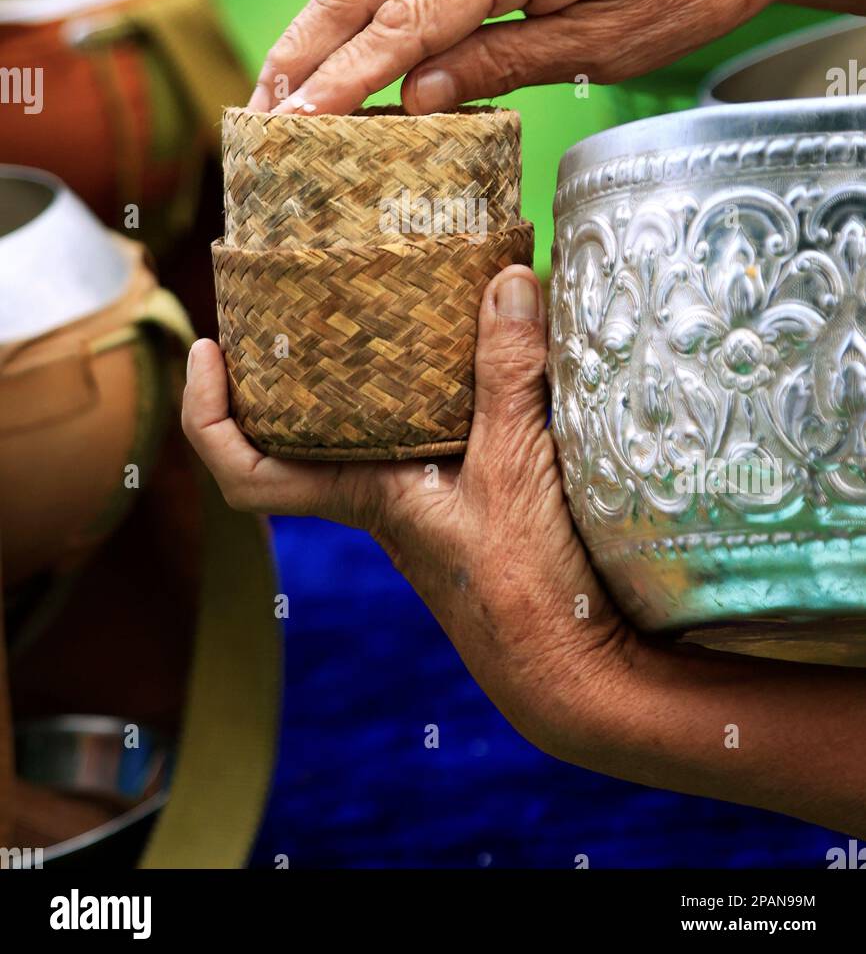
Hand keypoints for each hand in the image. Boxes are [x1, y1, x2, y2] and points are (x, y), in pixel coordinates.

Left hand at [183, 265, 633, 762]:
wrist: (575, 673)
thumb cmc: (526, 592)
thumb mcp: (515, 468)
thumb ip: (509, 375)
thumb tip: (508, 279)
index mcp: (364, 495)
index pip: (246, 470)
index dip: (208, 413)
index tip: (208, 349)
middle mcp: (381, 496)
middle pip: (304, 430)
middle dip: (292, 366)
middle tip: (301, 296)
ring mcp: (425, 499)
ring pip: (370, 426)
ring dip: (367, 370)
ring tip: (383, 302)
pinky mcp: (472, 498)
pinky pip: (429, 429)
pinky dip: (435, 386)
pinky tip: (475, 352)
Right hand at [249, 0, 790, 113]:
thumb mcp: (600, 48)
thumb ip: (500, 65)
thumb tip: (409, 100)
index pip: (402, 20)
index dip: (342, 78)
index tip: (294, 126)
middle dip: (300, 48)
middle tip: (257, 114)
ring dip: (314, 25)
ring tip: (276, 91)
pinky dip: (354, 8)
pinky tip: (333, 52)